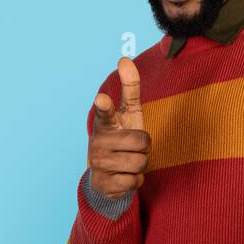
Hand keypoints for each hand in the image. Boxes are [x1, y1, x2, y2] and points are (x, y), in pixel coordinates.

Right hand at [87, 57, 150, 199]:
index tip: (102, 98)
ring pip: (140, 163)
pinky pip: (135, 181)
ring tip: (128, 162)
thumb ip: (130, 88)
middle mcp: (98, 142)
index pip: (104, 112)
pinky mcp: (103, 184)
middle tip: (133, 148)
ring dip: (141, 165)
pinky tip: (123, 177)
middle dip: (145, 147)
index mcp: (104, 123)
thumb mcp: (128, 113)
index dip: (104, 105)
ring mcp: (98, 164)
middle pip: (142, 141)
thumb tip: (124, 59)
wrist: (107, 176)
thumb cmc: (121, 137)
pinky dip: (135, 180)